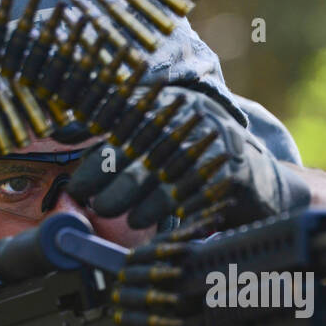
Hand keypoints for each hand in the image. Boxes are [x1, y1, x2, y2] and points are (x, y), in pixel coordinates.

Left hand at [67, 87, 310, 228]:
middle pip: (137, 147)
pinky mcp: (231, 170)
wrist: (264, 186)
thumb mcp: (158, 140)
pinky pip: (187, 193)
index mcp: (169, 102)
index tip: (77, 185)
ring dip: (132, 198)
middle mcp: (192, 114)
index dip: (96, 154)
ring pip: (159, 171)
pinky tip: (146, 223)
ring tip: (118, 214)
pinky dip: (162, 211)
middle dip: (110, 178)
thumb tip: (61, 132)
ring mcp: (214, 141)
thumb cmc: (199, 165)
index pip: (122, 121)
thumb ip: (111, 132)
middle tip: (94, 203)